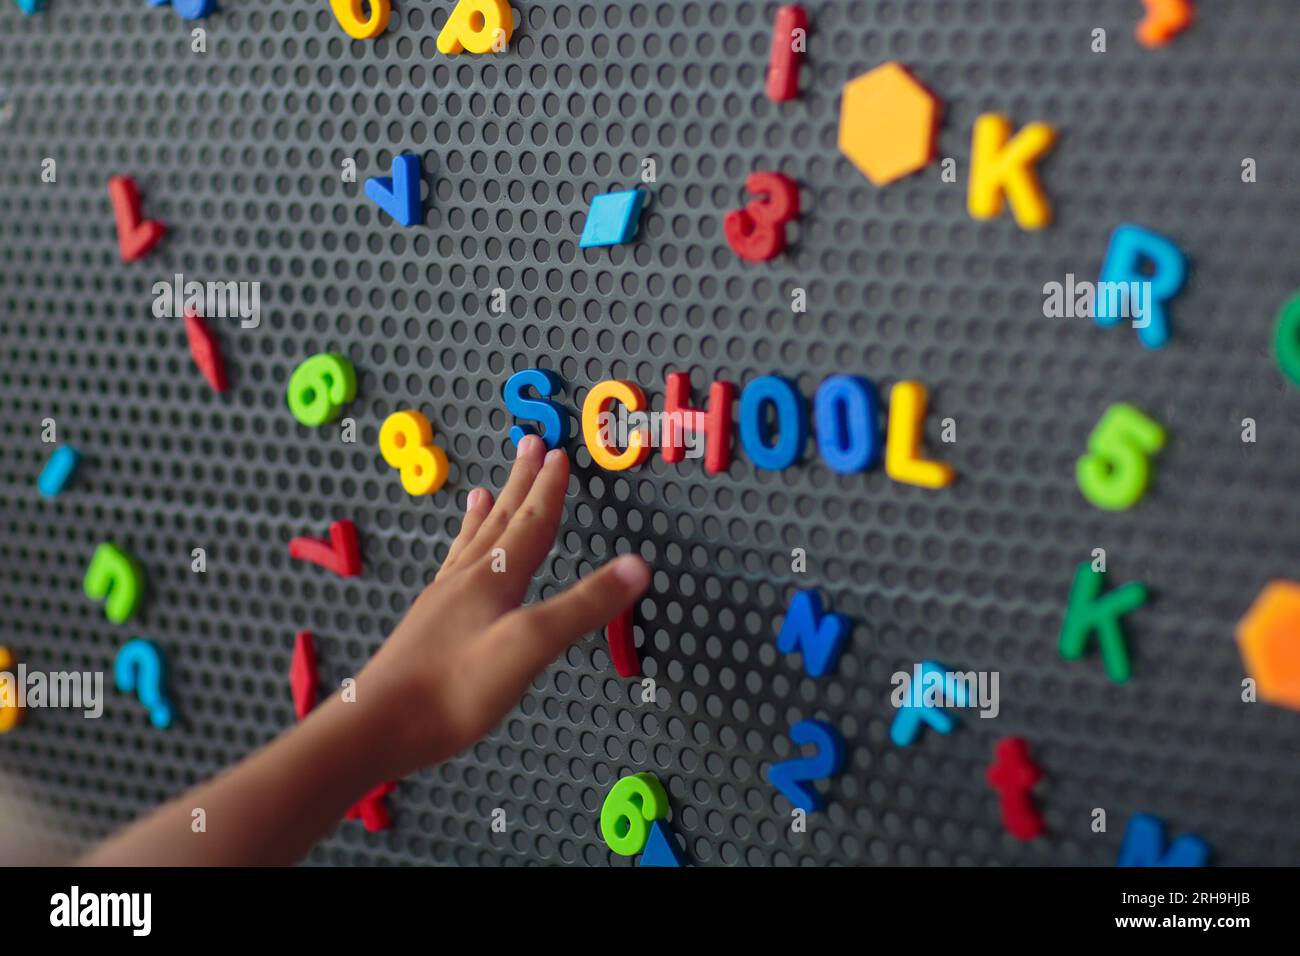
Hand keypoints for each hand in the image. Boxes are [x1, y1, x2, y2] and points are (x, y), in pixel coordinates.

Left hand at [354, 435, 649, 778]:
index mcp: (493, 579)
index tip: (559, 454)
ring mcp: (442, 602)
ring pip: (470, 545)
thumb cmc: (454, 690)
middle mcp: (466, 580)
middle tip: (529, 446)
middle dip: (520, 484)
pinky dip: (460, 554)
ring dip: (485, 514)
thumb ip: (583, 605)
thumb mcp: (530, 646)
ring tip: (483, 490)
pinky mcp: (427, 627)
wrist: (377, 726)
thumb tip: (637, 566)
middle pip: (499, 521)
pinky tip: (456, 563)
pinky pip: (451, 572)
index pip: (531, 523)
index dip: (549, 489)